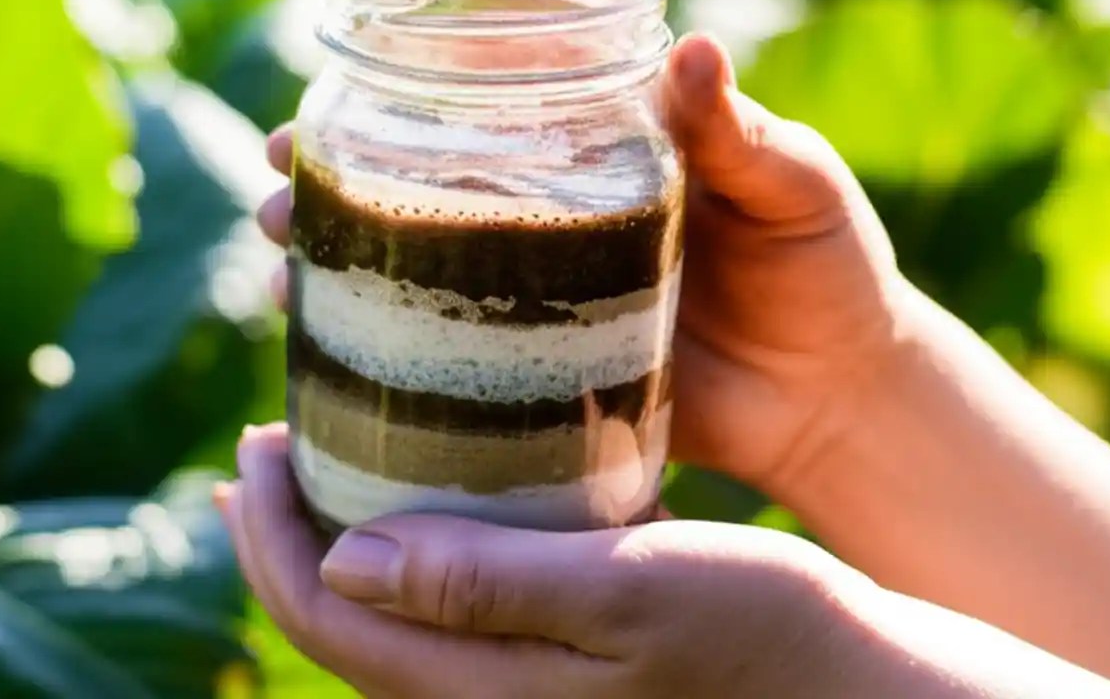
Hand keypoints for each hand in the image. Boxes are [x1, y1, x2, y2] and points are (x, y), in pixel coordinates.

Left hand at [220, 424, 1109, 698]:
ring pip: (395, 612)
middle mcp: (489, 698)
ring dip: (345, 533)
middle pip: (343, 620)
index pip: (330, 618)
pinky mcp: (561, 658)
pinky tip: (437, 489)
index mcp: (487, 691)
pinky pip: (454, 605)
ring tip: (329, 453)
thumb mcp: (632, 593)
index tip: (255, 439)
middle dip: (288, 534)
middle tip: (269, 437)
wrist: (854, 677)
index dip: (271, 537)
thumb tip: (345, 559)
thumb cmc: (764, 626)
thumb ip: (489, 585)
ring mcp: (524, 684)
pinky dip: (419, 544)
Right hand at [253, 33, 907, 502]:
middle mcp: (561, 226)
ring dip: (345, 272)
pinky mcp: (556, 382)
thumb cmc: (830, 270)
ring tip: (279, 274)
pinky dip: (399, 363)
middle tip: (271, 194)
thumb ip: (737, 131)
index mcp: (606, 161)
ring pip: (427, 277)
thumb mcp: (792, 185)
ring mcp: (551, 306)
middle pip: (427, 192)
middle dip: (338, 191)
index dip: (404, 99)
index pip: (488, 111)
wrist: (844, 394)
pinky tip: (339, 361)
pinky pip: (464, 367)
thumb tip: (691, 47)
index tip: (325, 100)